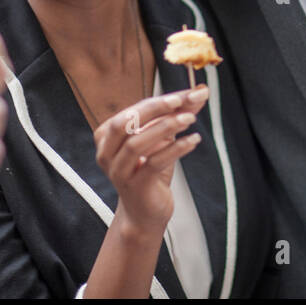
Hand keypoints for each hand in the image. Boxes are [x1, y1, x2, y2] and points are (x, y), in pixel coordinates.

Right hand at [95, 87, 206, 235]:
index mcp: (107, 136)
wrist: (145, 212)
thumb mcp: (163, 140)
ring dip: (165, 127)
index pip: (133, 110)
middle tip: (181, 101)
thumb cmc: (151, 171)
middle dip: (154, 108)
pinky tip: (193, 140)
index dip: (159, 99)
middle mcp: (107, 153)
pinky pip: (153, 163)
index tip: (185, 92)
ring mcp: (119, 171)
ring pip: (136, 144)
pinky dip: (175, 149)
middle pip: (125, 123)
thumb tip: (199, 93)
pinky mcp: (135, 186)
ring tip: (190, 119)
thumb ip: (177, 116)